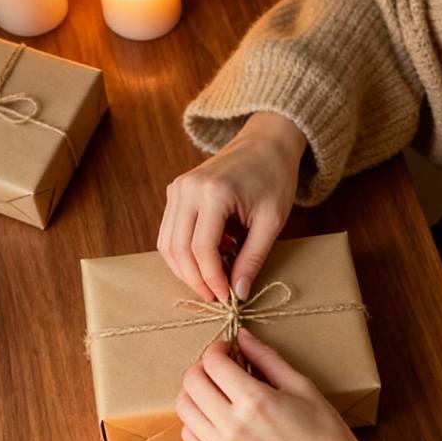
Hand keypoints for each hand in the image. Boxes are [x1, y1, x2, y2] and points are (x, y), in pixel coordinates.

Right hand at [158, 112, 306, 303]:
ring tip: (212, 281)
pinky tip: (211, 257)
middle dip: (195, 279)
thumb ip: (253, 258)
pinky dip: (185, 252)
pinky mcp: (175, 191)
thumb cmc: (274, 177)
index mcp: (213, 193)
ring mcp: (177, 189)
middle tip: (216, 297)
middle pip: (177, 248)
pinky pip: (170, 231)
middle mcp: (187, 190)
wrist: (265, 143)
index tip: (226, 297)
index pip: (201, 249)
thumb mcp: (271, 221)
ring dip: (186, 269)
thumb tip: (238, 292)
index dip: (211, 279)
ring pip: (167, 243)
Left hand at [176, 326, 375, 440]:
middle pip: (192, 383)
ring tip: (215, 390)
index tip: (229, 349)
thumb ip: (267, 358)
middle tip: (221, 367)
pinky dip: (196, 421)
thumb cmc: (324, 432)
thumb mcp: (301, 386)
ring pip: (185, 410)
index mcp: (255, 400)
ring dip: (195, 393)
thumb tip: (243, 336)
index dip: (217, 349)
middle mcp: (232, 426)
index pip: (213, 363)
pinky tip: (215, 416)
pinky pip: (190, 439)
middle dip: (203, 367)